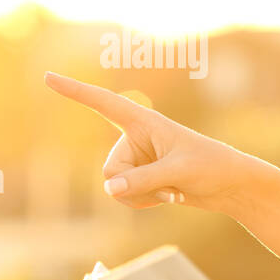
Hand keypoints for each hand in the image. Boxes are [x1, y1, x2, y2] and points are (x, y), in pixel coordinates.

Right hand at [44, 71, 259, 213]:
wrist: (232, 187)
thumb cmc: (212, 167)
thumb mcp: (178, 173)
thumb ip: (142, 180)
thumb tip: (109, 188)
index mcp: (144, 122)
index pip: (104, 104)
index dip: (75, 91)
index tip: (48, 77)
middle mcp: (136, 139)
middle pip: (109, 170)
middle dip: (134, 185)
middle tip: (171, 183)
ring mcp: (138, 161)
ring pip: (115, 187)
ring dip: (143, 196)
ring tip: (174, 190)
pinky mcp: (142, 179)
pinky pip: (127, 197)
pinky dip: (147, 202)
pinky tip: (172, 196)